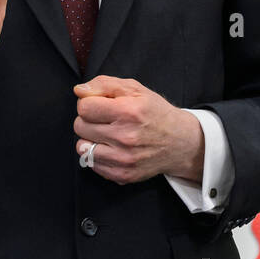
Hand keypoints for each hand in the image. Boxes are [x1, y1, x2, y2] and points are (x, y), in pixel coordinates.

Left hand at [73, 75, 204, 184]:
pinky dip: (97, 155)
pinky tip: (111, 148)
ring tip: (107, 135)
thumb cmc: (155, 113)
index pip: (84, 108)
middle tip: (106, 120)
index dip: (89, 103)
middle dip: (89, 120)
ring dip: (90, 139)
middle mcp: (126, 137)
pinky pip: (91, 164)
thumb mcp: (135, 89)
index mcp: (128, 112)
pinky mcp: (123, 174)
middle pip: (80, 127)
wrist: (180, 142)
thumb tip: (78, 91)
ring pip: (82, 147)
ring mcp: (124, 159)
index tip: (100, 105)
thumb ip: (104, 84)